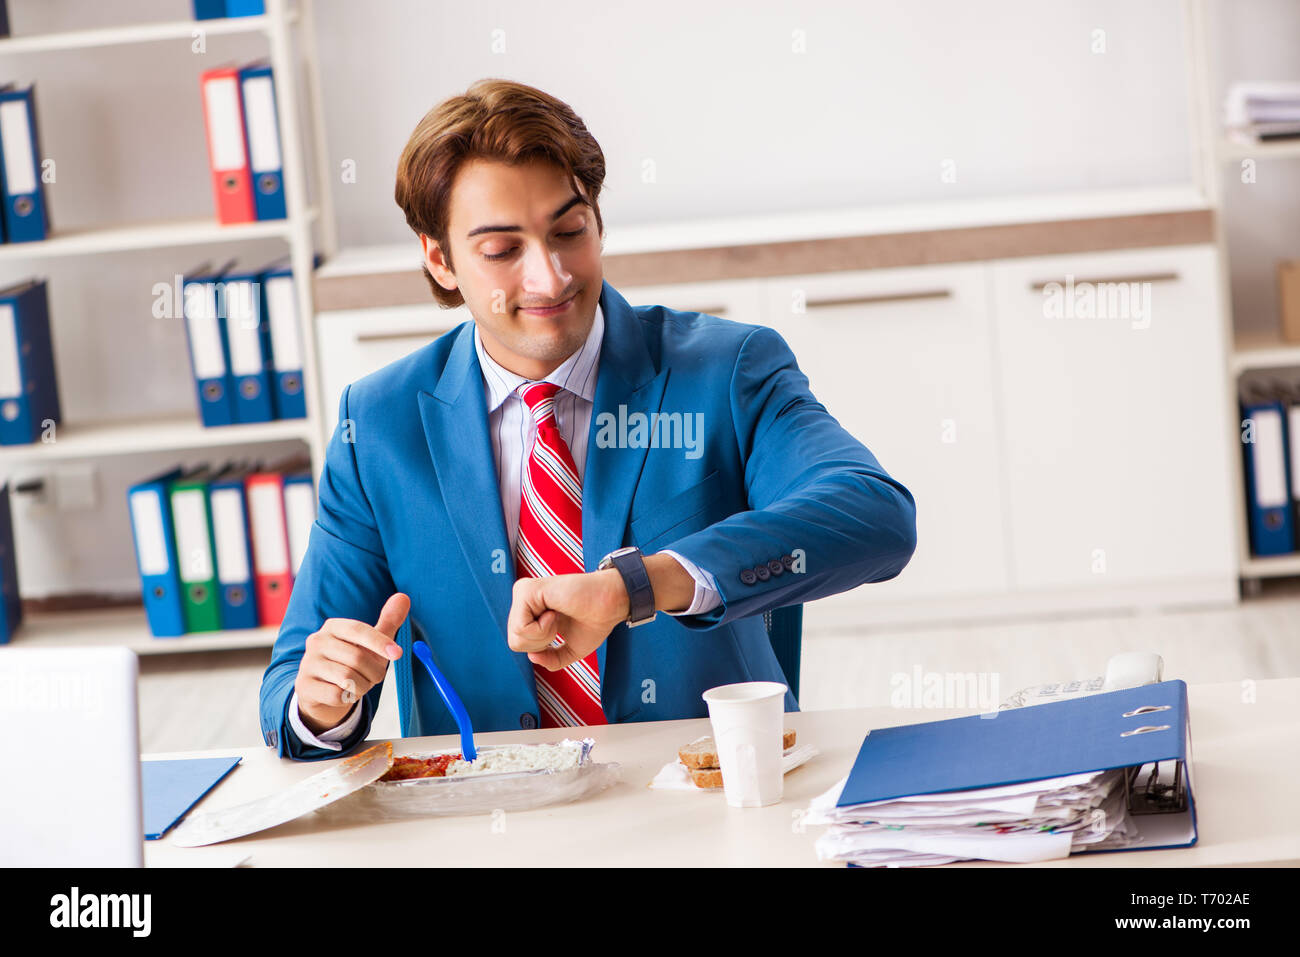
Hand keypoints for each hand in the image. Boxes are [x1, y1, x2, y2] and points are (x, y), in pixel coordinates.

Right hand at [295, 592, 408, 734]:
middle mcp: (317, 641)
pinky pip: (336, 695)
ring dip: (362, 686)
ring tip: (359, 685)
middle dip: (375, 672)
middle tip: (375, 677)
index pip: (357, 629)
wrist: (322, 690)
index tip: (397, 653)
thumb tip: (404, 597)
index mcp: (333, 627)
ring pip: (347, 678)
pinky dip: (347, 698)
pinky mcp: (304, 685)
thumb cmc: (351, 662)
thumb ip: (388, 622)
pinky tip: (344, 694)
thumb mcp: (371, 643)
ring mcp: (308, 663)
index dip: (380, 641)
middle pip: (356, 657)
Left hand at [507, 570, 628, 670]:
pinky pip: (522, 627)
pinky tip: (554, 613)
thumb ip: (550, 659)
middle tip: (559, 624)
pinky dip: (542, 629)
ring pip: (516, 635)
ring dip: (543, 636)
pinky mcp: (527, 590)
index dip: (541, 648)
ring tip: (557, 617)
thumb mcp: (569, 649)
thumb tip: (531, 658)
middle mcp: (523, 598)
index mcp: (529, 609)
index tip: (559, 630)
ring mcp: (523, 592)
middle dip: (541, 644)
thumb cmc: (594, 621)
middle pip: (514, 642)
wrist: (610, 604)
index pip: (518, 643)